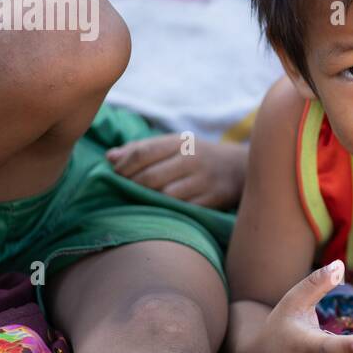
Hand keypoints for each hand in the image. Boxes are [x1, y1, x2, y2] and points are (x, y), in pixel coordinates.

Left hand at [106, 134, 246, 208]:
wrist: (242, 167)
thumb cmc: (198, 156)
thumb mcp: (175, 145)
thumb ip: (142, 149)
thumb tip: (109, 158)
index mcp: (180, 142)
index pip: (143, 152)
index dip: (124, 166)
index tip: (115, 175)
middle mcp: (193, 158)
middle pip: (150, 177)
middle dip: (132, 186)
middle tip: (125, 191)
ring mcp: (204, 180)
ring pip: (165, 196)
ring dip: (149, 201)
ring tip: (142, 201)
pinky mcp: (214, 199)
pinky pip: (183, 209)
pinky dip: (170, 211)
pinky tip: (163, 209)